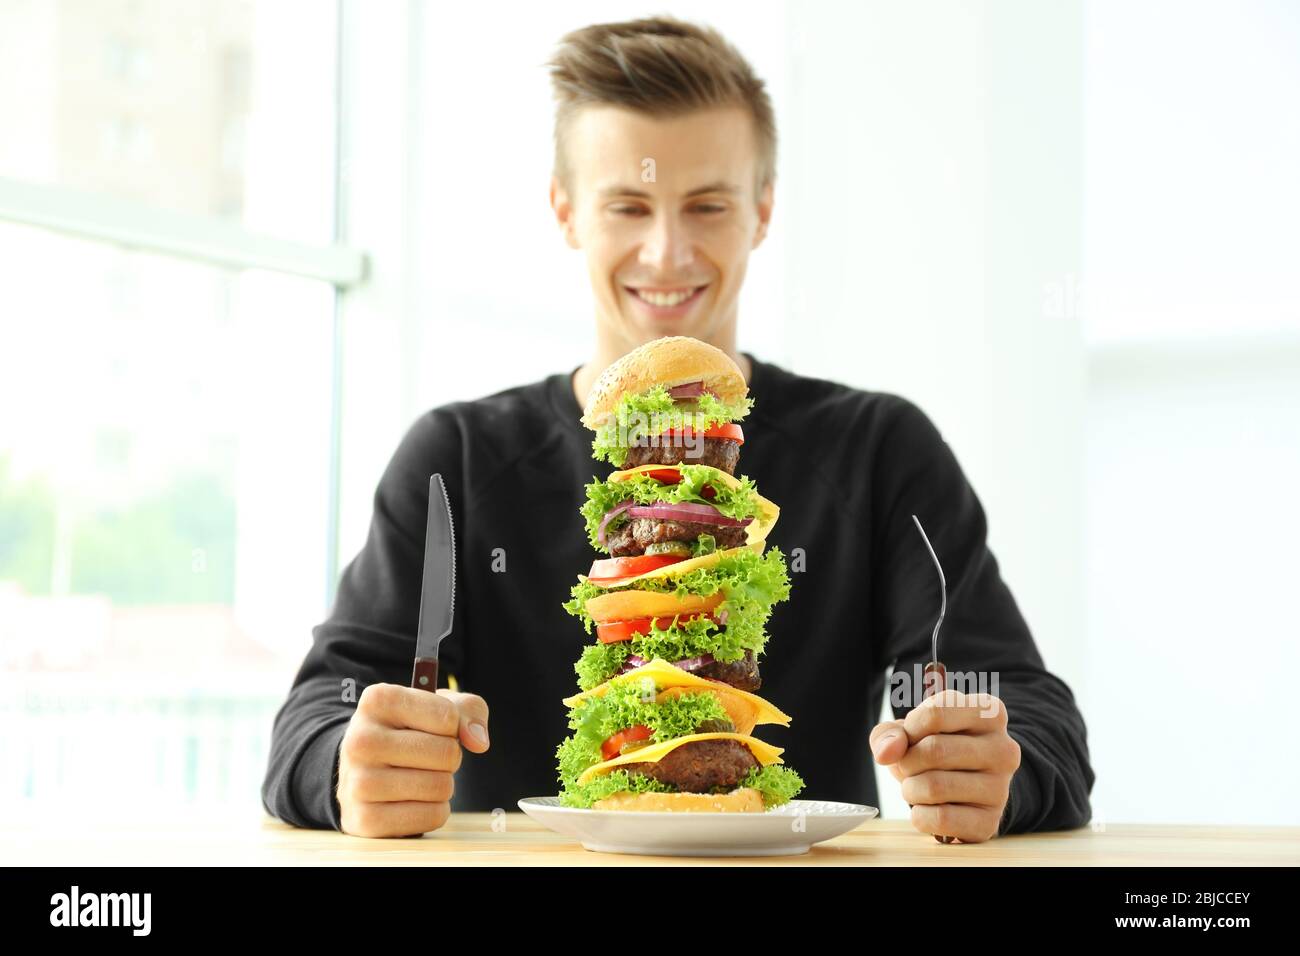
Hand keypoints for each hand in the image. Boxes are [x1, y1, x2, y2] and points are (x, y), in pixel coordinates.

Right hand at [337, 683, 489, 837]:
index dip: (453, 727)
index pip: (448, 717)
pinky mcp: (365, 820)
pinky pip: (431, 817)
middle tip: (430, 758)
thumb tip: (478, 741)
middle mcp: (359, 740)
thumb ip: (470, 712)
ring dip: (443, 785)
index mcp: (377, 701)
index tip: (436, 728)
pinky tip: (413, 801)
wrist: (365, 771)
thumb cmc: (410, 732)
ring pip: (439, 786)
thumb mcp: (442, 708)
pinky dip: (434, 811)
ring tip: (420, 777)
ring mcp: (357, 782)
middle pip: (446, 753)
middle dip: (450, 758)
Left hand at [869, 689, 1020, 843]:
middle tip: (908, 766)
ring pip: (934, 786)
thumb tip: (887, 752)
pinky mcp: (990, 822)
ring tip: (916, 787)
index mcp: (989, 713)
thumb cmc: (935, 747)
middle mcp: (1003, 748)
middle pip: (934, 750)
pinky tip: (927, 808)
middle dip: (907, 761)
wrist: (965, 786)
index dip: (910, 729)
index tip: (910, 738)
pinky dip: (920, 816)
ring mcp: (1001, 788)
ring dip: (910, 789)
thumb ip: (890, 733)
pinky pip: (941, 819)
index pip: (936, 713)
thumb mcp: (910, 729)